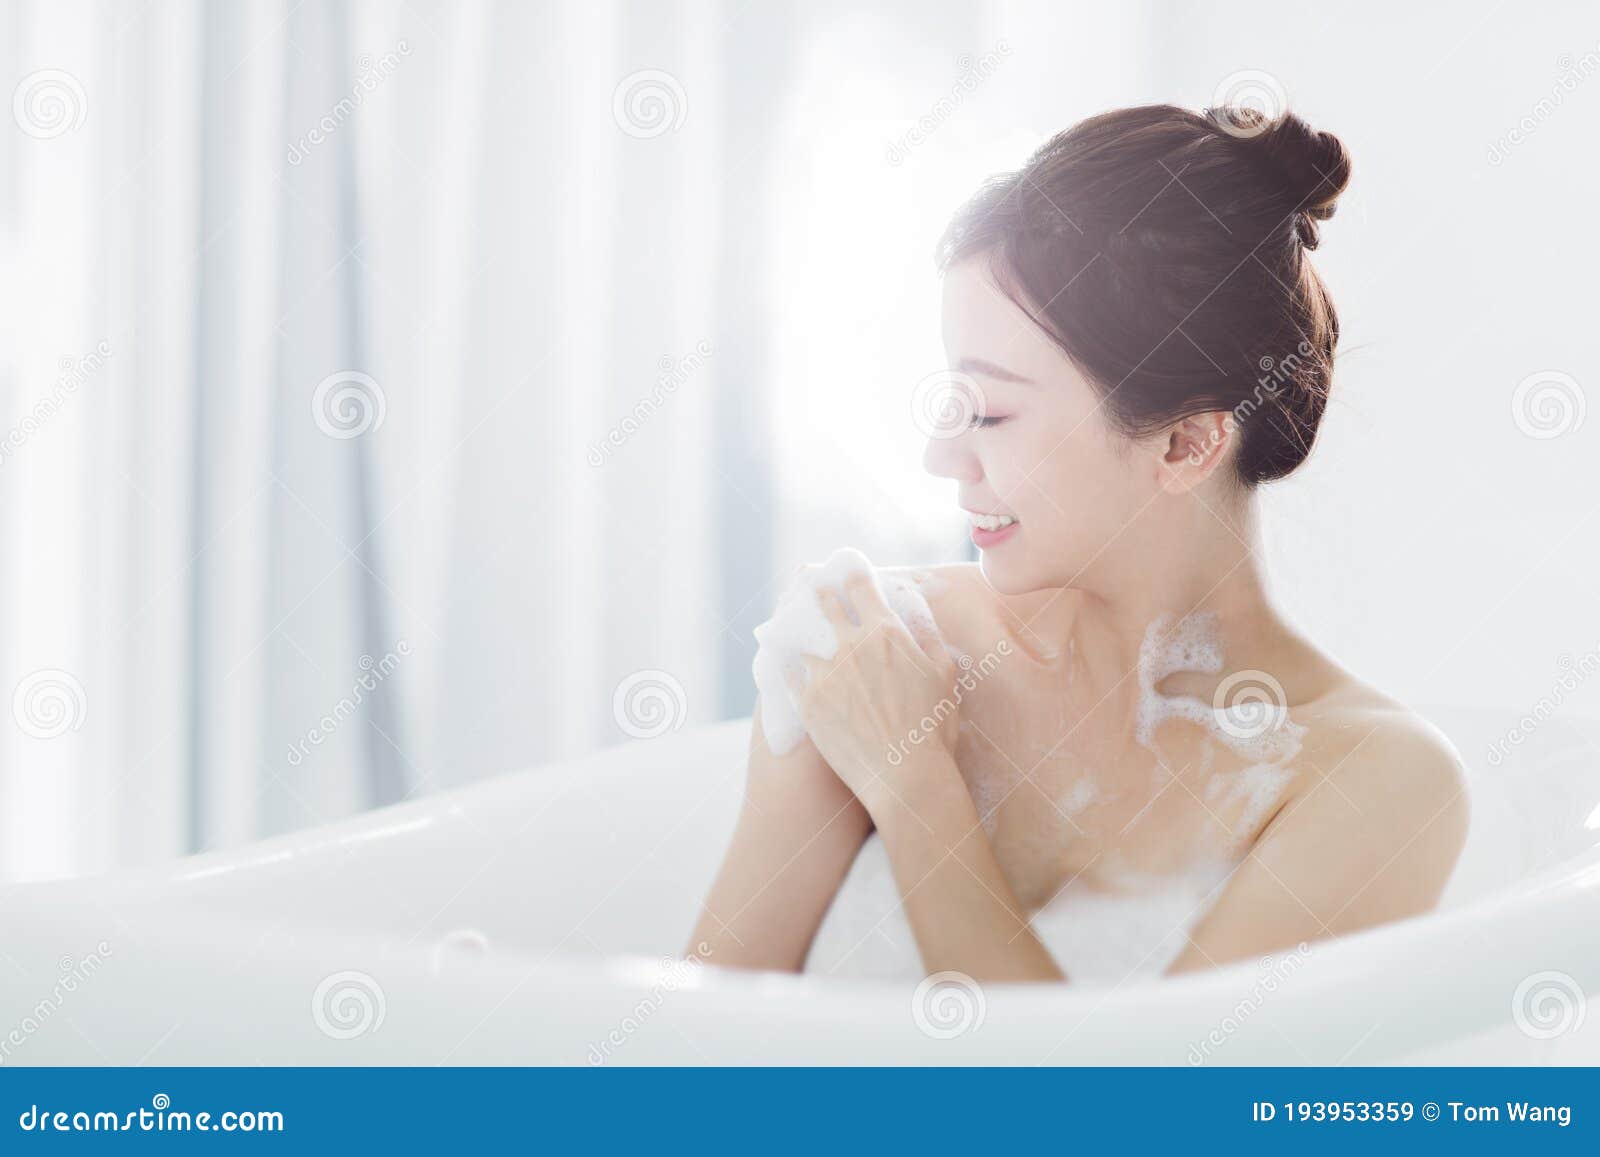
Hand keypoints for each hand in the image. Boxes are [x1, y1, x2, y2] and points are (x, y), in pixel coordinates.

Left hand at [783, 570, 962, 816]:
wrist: (905, 776)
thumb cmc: (933, 728)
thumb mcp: (945, 673)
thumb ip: (928, 633)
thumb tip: (916, 605)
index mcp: (885, 632)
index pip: (860, 585)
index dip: (850, 571)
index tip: (845, 568)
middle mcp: (849, 644)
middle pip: (824, 602)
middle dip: (818, 588)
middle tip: (811, 582)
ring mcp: (823, 672)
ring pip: (802, 635)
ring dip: (800, 625)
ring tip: (793, 621)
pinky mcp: (806, 700)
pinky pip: (788, 671)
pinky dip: (786, 660)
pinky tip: (782, 657)